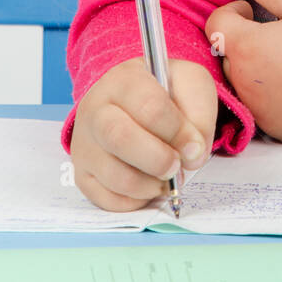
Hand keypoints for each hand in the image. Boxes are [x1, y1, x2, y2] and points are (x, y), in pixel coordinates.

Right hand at [70, 57, 217, 212]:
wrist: (133, 99)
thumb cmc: (164, 92)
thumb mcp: (190, 84)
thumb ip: (199, 114)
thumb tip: (194, 156)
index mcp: (123, 80)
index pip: (150, 107)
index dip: (177, 132)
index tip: (195, 147)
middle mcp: (95, 110)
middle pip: (121, 139)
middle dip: (158, 160)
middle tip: (177, 167)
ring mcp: (84, 144)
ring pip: (114, 176)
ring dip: (150, 185)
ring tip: (165, 178)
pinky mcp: (82, 173)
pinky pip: (107, 199)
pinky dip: (135, 201)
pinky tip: (147, 186)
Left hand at [205, 0, 281, 150]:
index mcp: (247, 48)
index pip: (215, 25)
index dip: (231, 11)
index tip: (251, 10)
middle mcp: (244, 83)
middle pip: (228, 55)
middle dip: (244, 40)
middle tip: (274, 32)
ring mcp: (258, 110)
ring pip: (243, 82)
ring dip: (256, 68)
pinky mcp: (275, 130)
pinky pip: (262, 107)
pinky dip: (271, 94)